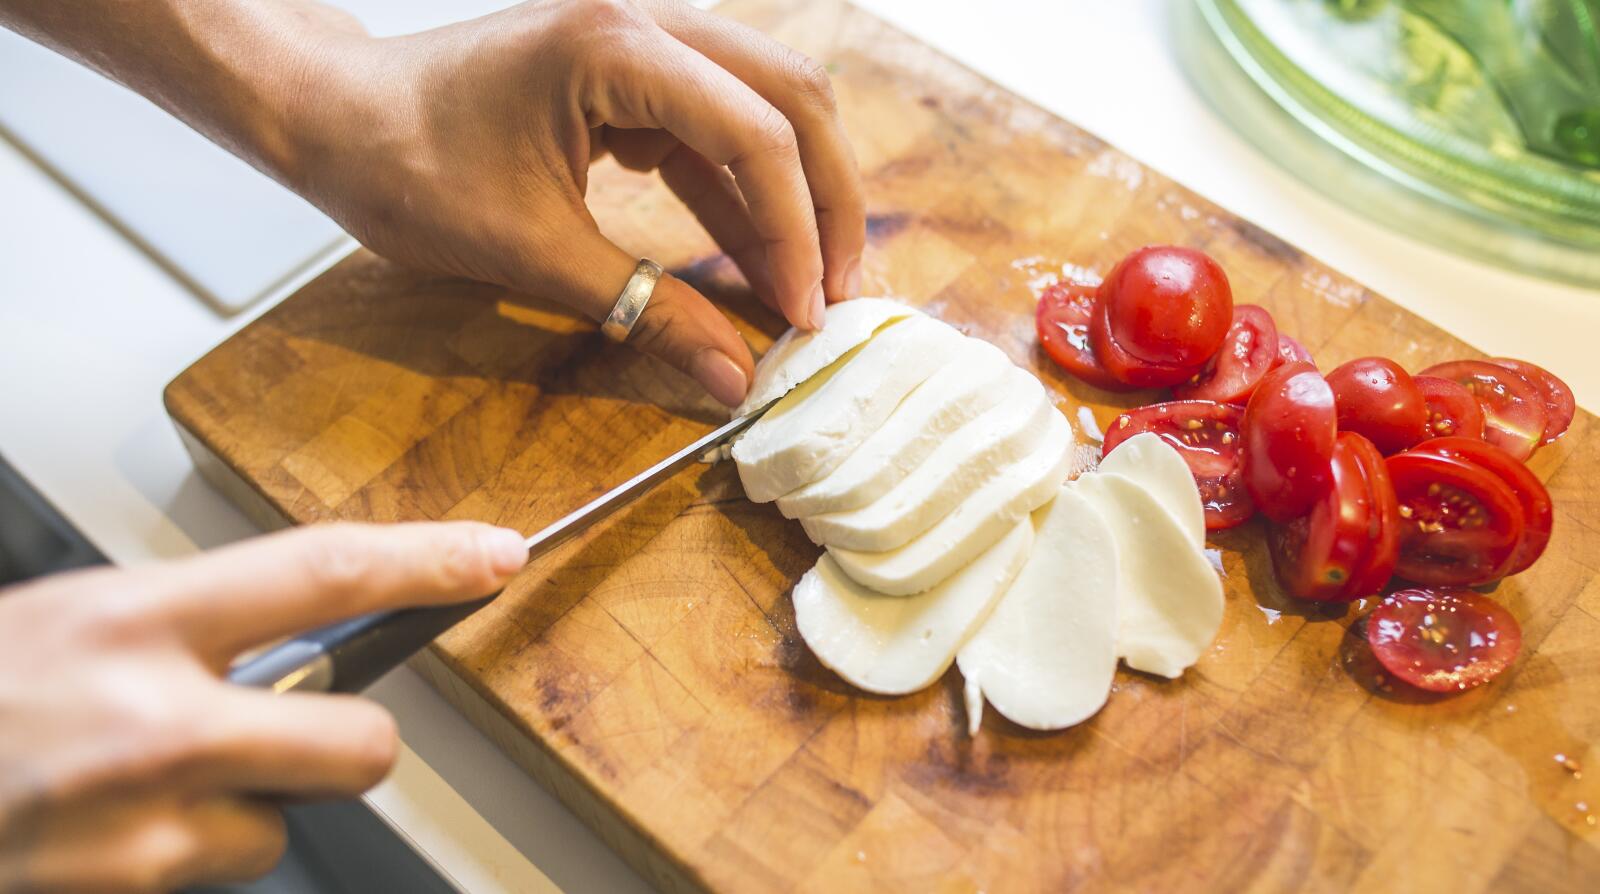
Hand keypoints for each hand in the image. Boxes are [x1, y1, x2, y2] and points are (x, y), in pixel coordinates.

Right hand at [0, 521, 526, 890]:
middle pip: (359, 746)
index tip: (493, 556)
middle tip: (297, 735)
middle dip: (348, 749)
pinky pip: (205, 874)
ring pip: (274, 831)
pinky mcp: (128, 893)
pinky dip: (173, 860)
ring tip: (131, 790)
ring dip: (229, 815)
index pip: (322, 573)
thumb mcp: (75, 620)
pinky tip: (100, 833)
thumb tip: (303, 637)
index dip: (426, 561)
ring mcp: (140, 827)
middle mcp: (150, 724)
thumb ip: (190, 629)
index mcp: (132, 621)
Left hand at [286, 0, 865, 405]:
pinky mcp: (628, 72)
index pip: (756, 134)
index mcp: (616, 45)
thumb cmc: (404, 166)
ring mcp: (640, 39)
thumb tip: (734, 376)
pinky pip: (712, 129)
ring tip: (807, 285)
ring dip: (793, 196)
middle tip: (839, 294)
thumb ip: (647, 310)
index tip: (806, 316)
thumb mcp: (531, 252)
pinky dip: (739, 194)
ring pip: (764, 107)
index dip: (796, 233)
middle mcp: (644, 19)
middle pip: (791, 98)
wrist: (332, 118)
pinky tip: (752, 261)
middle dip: (827, 202)